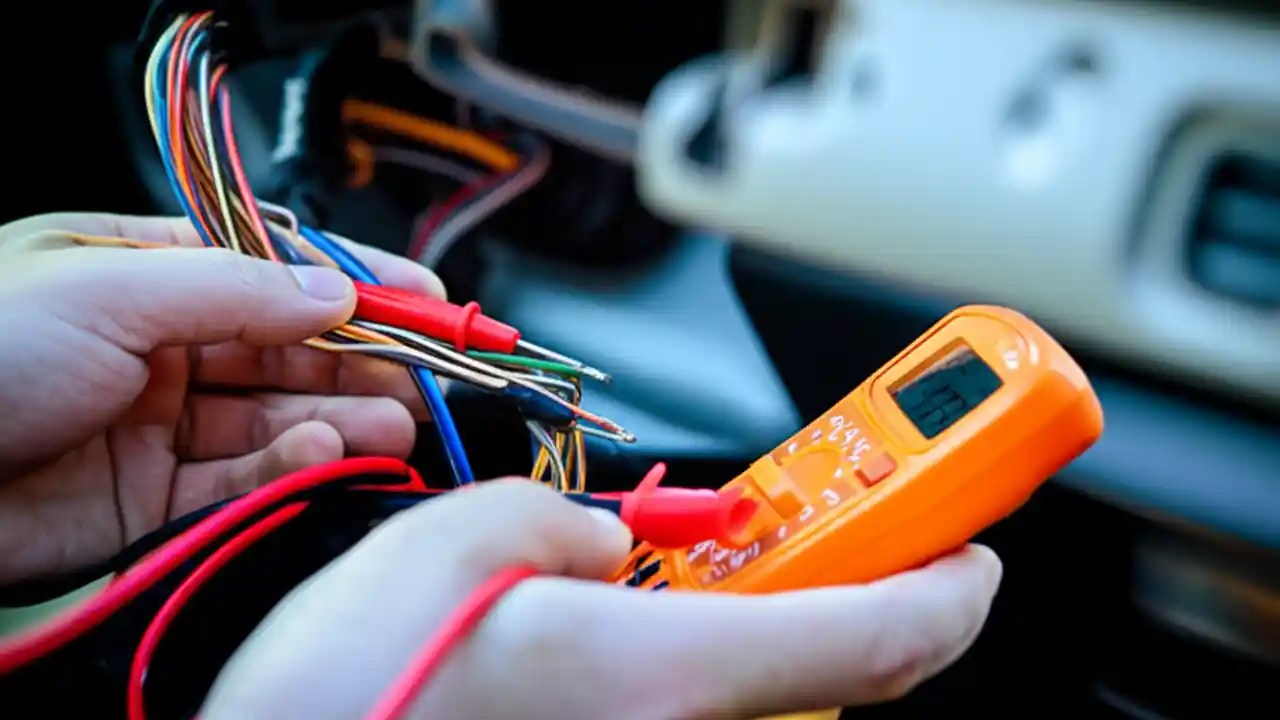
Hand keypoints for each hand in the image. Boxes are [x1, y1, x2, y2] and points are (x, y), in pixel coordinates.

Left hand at [0, 212, 443, 583]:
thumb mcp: (113, 290)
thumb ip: (236, 290)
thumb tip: (336, 292)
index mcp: (146, 273)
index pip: (272, 270)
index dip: (353, 283)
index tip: (427, 298)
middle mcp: (160, 345)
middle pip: (287, 349)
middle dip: (361, 360)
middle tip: (425, 375)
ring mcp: (161, 424)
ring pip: (277, 417)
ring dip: (342, 419)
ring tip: (394, 425)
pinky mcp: (157, 499)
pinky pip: (246, 480)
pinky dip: (294, 468)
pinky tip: (326, 455)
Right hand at [202, 482, 1001, 718]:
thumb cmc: (339, 685)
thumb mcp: (465, 536)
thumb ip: (576, 527)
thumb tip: (610, 551)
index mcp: (659, 674)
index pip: (873, 639)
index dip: (948, 588)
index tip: (975, 548)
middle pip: (830, 677)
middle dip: (862, 589)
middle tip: (857, 522)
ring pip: (762, 701)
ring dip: (781, 628)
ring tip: (743, 564)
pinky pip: (696, 717)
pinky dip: (716, 668)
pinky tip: (668, 624)